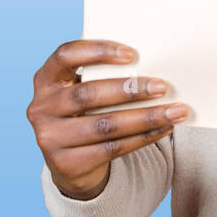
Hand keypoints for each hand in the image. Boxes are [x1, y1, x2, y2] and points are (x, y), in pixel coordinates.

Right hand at [27, 39, 188, 200]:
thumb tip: (149, 66)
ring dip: (145, 117)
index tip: (132, 54)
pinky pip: (112, 149)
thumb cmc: (84, 113)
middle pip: (88, 94)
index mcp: (45, 79)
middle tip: (161, 86)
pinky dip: (143, 137)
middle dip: (129, 90)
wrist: (69, 162)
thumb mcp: (80, 90)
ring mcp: (50, 138)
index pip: (66, 55)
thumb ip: (100, 76)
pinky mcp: (67, 164)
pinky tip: (164, 129)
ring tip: (174, 111)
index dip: (97, 52)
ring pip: (105, 126)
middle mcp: (41, 107)